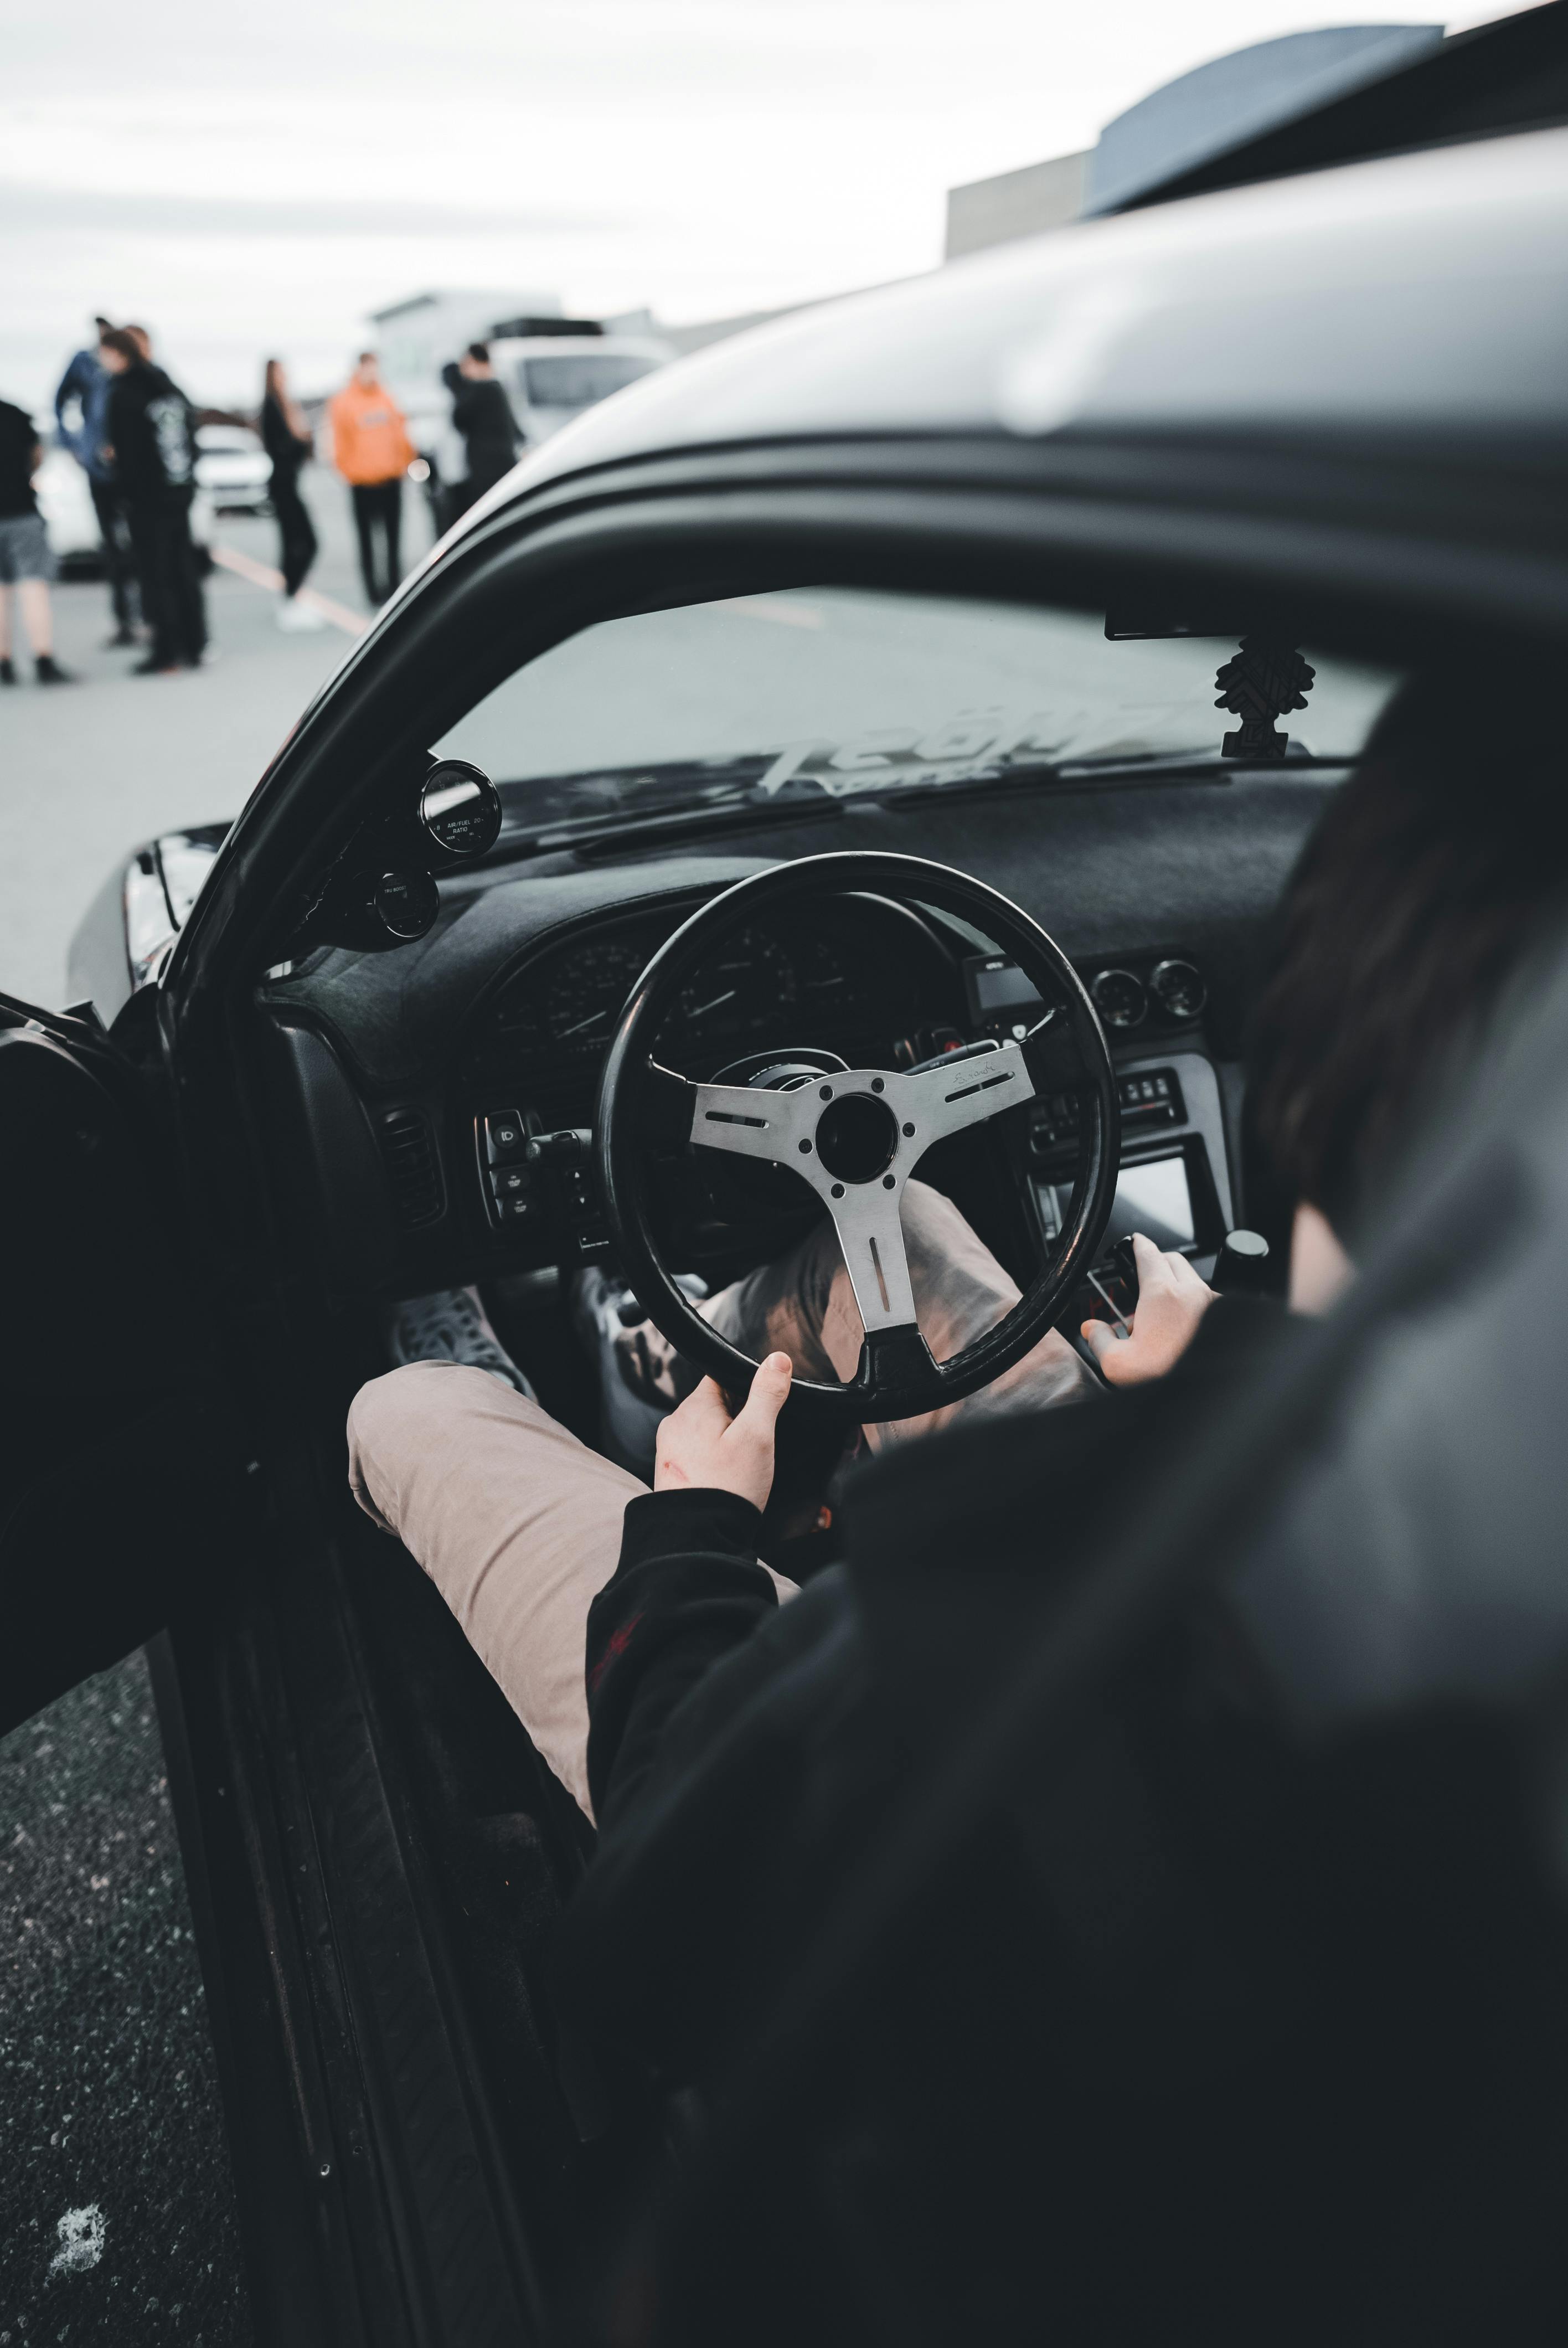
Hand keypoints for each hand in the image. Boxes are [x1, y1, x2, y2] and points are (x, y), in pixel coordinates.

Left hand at [653, 1351, 792, 1510]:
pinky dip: (714, 1460)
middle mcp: (674, 1424)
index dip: (747, 1388)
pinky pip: (697, 1453)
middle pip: (715, 1404)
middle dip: (738, 1418)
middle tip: (755, 1445)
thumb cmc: (729, 1487)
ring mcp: (669, 1449)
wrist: (700, 1539)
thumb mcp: (757, 1435)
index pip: (721, 1376)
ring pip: (706, 1430)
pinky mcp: (671, 1472)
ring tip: (741, 1466)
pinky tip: (726, 1478)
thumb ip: (767, 1394)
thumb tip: (777, 1360)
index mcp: (693, 1407)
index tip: (761, 1411)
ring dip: (726, 1441)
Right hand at [1082, 1233, 1213, 1386]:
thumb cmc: (1167, 1378)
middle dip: (1157, 1262)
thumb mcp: (1117, 1363)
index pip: (1149, 1254)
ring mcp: (1213, 1305)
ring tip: (1160, 1316)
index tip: (1136, 1241)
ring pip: (1193, 1281)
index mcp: (1162, 1294)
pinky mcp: (1228, 1320)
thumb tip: (1092, 1329)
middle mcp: (1192, 1293)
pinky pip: (1208, 1301)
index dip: (1139, 1245)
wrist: (1208, 1398)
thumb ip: (1099, 1339)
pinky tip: (1183, 1329)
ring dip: (1176, 1287)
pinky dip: (1193, 1305)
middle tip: (1142, 1277)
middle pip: (1173, 1260)